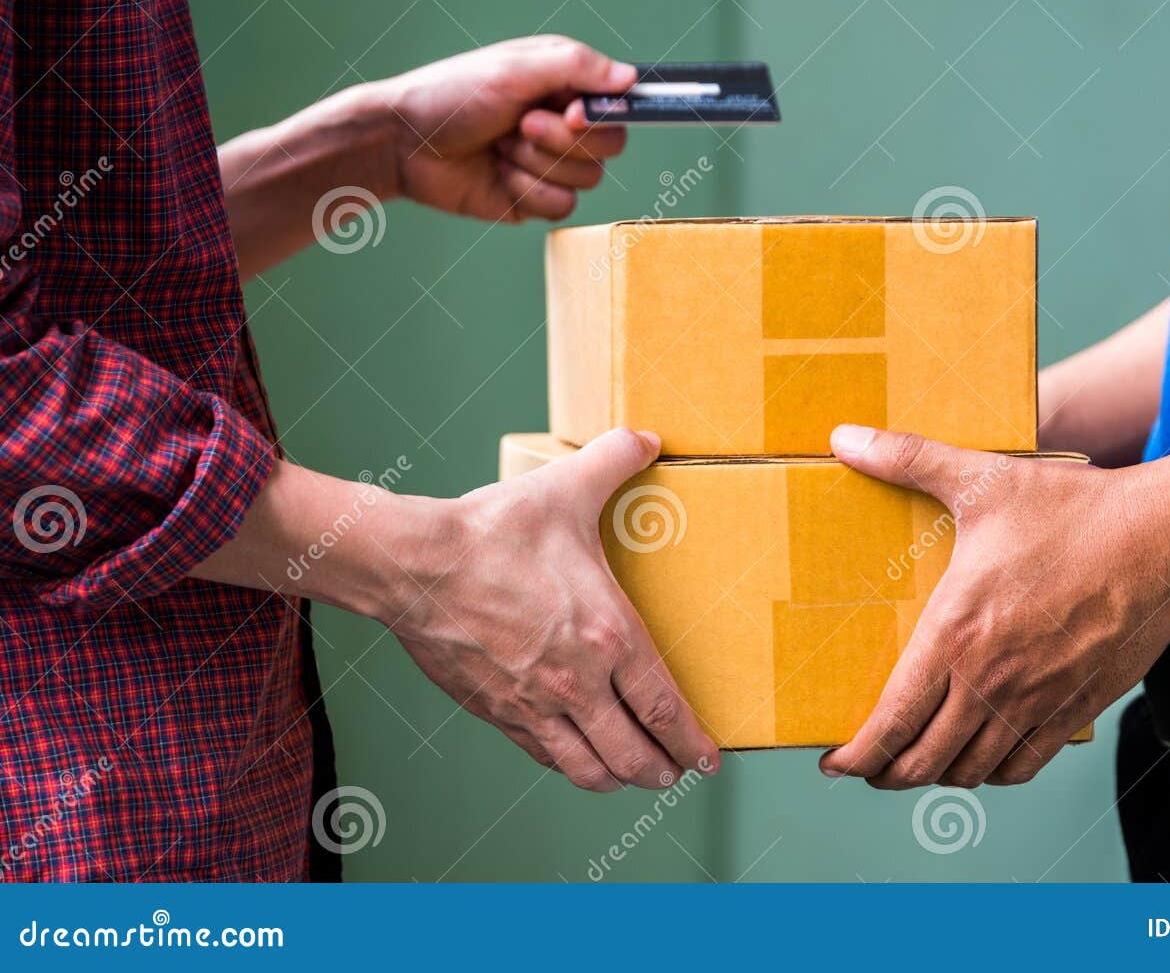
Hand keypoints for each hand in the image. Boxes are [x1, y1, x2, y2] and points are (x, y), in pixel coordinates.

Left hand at [384, 35, 634, 221]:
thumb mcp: (515, 69)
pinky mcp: (534, 198)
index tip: (570, 114)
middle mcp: (564, 125)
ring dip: (537, 163)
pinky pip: (562, 206)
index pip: (619, 105)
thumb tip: (631, 78)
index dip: (603, 115)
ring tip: (500, 146)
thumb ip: (577, 67)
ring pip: (588, 179)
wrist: (404, 143)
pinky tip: (498, 174)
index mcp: (565, 85)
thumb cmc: (453, 95)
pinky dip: (528, 190)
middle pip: (611, 145)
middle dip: (562, 140)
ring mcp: (550, 164)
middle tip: (521, 124)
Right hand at [390, 427, 718, 791]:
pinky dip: (570, 764)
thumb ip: (614, 461)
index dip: (692, 741)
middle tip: (677, 771)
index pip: (664, 707)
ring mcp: (534, 704)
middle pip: (633, 753)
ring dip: (618, 778)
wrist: (416, 566)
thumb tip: (647, 437)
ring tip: (633, 774)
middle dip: (662, 769)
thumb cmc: (495, 531)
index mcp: (609, 635)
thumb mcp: (565, 488)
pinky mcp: (496, 711)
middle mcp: (577, 682)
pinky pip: (544, 755)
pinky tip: (577, 756)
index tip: (708, 757)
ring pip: (588, 768)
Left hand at [817, 424, 1169, 789]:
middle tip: (866, 764)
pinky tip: (978, 758)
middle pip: (922, 761)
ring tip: (914, 762)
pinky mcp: (1074, 710)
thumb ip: (907, 459)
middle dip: (885, 772)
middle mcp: (989, 681)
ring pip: (969, 771)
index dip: (855, 755)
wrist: (1162, 539)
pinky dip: (991, 773)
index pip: (891, 722)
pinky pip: (1022, 766)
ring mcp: (1035, 702)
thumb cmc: (1073, 510)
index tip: (833, 760)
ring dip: (934, 775)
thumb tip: (844, 437)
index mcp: (955, 634)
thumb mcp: (983, 479)